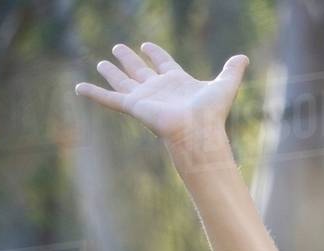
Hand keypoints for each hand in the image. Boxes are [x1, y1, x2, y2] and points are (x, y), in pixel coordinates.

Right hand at [74, 41, 247, 153]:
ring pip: (123, 80)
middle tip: (118, 48)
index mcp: (177, 82)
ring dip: (111, 72)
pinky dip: (94, 93)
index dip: (156, 54)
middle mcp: (159, 89)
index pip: (163, 63)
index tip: (147, 45)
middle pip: (140, 70)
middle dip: (129, 59)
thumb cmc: (212, 114)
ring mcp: (145, 98)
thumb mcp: (224, 86)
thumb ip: (232, 71)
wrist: (199, 133)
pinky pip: (109, 98)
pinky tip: (78, 88)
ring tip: (100, 62)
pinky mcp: (134, 106)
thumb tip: (244, 57)